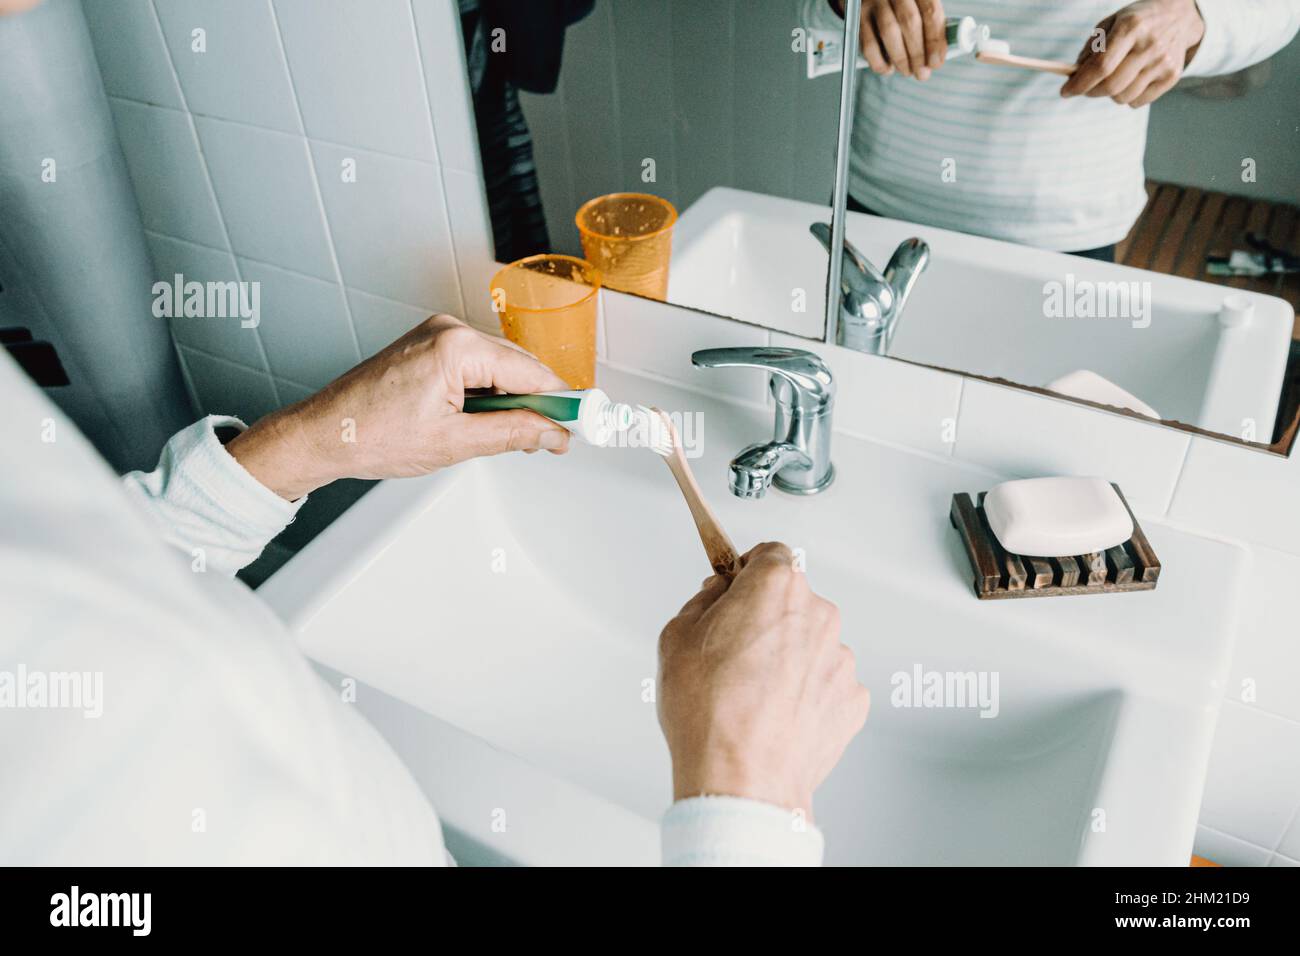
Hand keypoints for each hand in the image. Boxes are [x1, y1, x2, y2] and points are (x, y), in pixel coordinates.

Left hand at [226, 314, 570, 499]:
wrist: (323, 434)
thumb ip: (513, 433)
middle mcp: (448, 330)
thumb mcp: (454, 442)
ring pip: (497, 367)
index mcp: (456, 347)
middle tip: (551, 440)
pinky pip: (475, 366)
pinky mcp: (427, 346)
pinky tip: (481, 420)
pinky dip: (486, 392)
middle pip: (517, 366)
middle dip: (536, 403)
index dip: (561, 401)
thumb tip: (552, 433)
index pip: (530, 373)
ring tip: (502, 436)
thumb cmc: (370, 435)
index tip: (585, 420)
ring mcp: (436, 335)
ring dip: (509, 400)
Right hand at [656, 542, 869, 817]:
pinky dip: (806, 693)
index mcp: (776, 587)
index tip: (736, 587)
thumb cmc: (709, 713)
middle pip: (792, 600)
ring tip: (753, 694)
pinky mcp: (851, 698)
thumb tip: (718, 595)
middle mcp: (817, 614)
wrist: (742, 779)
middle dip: (766, 618)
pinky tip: (776, 714)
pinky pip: (826, 683)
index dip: (747, 571)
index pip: (770, 554)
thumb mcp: (676, 636)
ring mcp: (839, 658)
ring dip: (788, 657)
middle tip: (733, 651)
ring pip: (810, 643)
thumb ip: (703, 601)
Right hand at [835, 0, 946, 79]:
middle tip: (922, 73)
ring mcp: (874, 1)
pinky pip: (868, 42)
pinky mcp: (856, 15)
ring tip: (907, 71)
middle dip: (918, 53)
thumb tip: (936, 57)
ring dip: (901, 58)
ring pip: (889, 31)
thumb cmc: (898, 5)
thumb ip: (927, 25)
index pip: (930, 11)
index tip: (935, 62)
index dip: (935, 40)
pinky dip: (879, 60)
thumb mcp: (917, 7)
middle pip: (910, 22)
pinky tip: (888, 68)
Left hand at [1061, 0, 1204, 106]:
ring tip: (1113, 77)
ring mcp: (1163, 62)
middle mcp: (1150, 45)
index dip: (1080, 83)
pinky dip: (1127, 97)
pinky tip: (1131, 79)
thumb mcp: (1111, 23)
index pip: (1101, 66)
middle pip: (1111, 86)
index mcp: (1131, 27)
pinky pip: (1138, 102)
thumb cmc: (1135, 21)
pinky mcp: (1172, 76)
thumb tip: (1073, 78)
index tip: (1065, 92)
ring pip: (1123, 98)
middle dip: (1090, 92)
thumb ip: (1091, 49)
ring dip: (1110, 94)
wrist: (1179, 16)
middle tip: (1084, 88)